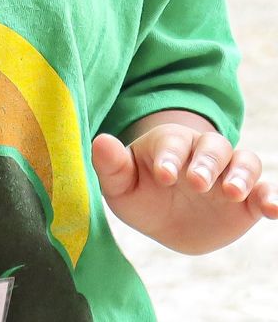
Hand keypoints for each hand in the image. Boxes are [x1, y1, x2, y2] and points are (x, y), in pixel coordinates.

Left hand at [91, 123, 277, 253]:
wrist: (165, 220)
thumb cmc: (139, 193)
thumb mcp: (120, 184)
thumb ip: (112, 164)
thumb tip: (100, 140)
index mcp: (171, 144)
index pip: (173, 142)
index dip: (170, 156)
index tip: (164, 176)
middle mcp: (204, 154)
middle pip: (214, 147)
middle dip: (207, 163)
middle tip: (196, 183)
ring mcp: (229, 174)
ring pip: (245, 162)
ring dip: (242, 175)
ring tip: (232, 192)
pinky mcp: (249, 200)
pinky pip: (266, 192)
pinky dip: (273, 197)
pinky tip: (274, 210)